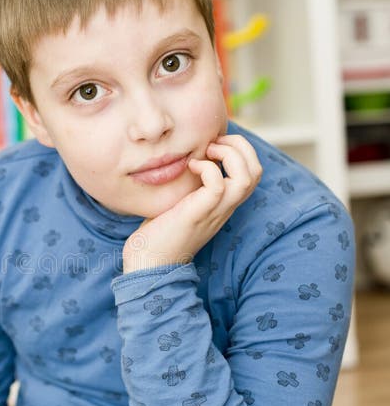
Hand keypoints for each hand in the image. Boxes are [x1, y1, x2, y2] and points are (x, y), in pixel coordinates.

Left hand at [123, 134, 261, 271]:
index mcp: (224, 203)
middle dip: (242, 146)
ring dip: (230, 155)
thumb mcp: (182, 201)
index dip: (242, 150)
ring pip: (246, 178)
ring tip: (208, 151)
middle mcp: (225, 207)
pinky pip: (218, 186)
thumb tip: (185, 158)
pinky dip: (208, 168)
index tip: (215, 143)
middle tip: (215, 142)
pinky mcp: (198, 213)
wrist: (149, 263)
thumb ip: (191, 184)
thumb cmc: (159, 231)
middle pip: (256, 172)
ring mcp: (214, 211)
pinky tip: (191, 166)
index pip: (253, 173)